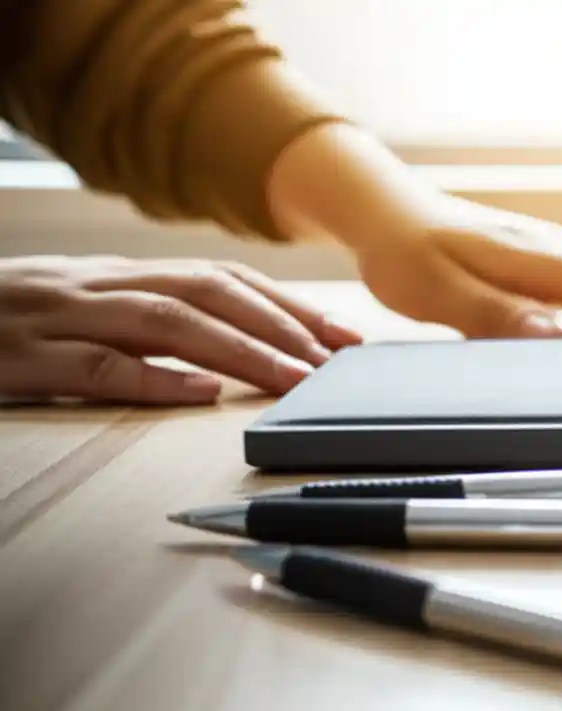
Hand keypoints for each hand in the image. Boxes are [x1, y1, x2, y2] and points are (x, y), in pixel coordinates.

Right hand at [0, 256, 361, 403]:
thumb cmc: (6, 322)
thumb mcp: (83, 310)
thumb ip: (151, 322)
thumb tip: (227, 356)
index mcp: (118, 276)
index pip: (221, 281)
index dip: (287, 305)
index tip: (342, 336)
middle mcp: (98, 286)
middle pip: (206, 293)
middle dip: (281, 324)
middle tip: (336, 360)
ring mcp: (59, 318)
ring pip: (164, 323)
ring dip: (238, 350)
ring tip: (293, 379)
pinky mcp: (21, 358)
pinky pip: (93, 368)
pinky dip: (150, 380)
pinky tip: (197, 397)